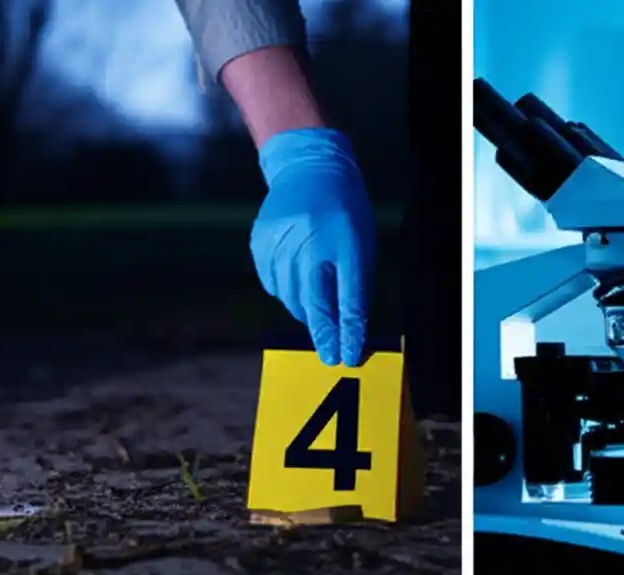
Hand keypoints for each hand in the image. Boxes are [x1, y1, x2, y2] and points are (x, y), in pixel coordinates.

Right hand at [252, 128, 375, 365]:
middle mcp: (311, 244)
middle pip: (314, 305)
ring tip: (315, 310)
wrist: (308, 168)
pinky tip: (295, 277)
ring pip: (290, 298)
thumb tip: (350, 328)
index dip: (348, 333)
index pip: (349, 300)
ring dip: (305, 311)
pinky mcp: (261, 243)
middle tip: (329, 353)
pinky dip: (284, 290)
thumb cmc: (345, 211)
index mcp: (346, 243)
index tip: (348, 356)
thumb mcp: (362, 243)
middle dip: (323, 334)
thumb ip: (356, 284)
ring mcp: (282, 243)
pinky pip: (272, 283)